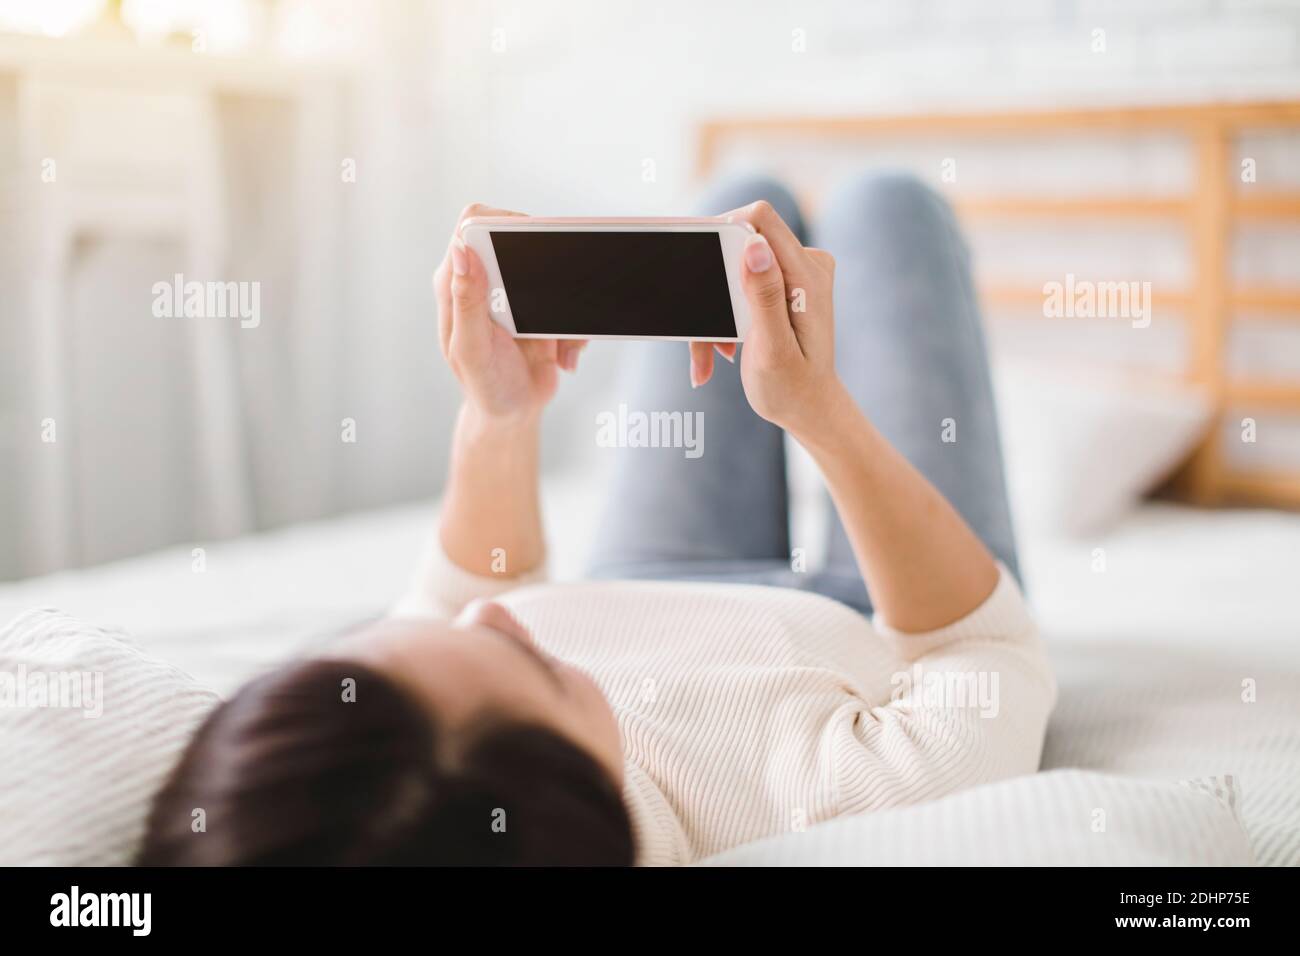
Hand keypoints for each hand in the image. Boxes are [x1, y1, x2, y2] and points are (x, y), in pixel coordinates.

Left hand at [434, 204, 586, 421]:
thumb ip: (467, 302)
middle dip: (547, 268)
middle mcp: (487, 282)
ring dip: (566, 307)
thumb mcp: (472, 350)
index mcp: (458, 285)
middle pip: (520, 237)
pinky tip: (563, 357)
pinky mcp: (544, 310)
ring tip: (556, 347)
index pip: (472, 225)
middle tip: (548, 306)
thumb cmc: (484, 387)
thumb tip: (462, 250)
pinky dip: (576, 330)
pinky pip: (571, 301)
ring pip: (555, 271)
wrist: (512, 414)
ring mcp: (517, 294)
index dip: (501, 222)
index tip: (528, 245)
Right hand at [688, 201, 841, 437]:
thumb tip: (754, 246)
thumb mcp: (773, 349)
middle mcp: (806, 264)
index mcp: (807, 275)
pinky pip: (741, 282)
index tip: (708, 276)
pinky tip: (725, 350)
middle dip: (716, 287)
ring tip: (720, 352)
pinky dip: (724, 316)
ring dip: (717, 310)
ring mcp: (795, 271)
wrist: (808, 408)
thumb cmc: (792, 388)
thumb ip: (763, 296)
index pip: (759, 219)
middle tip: (714, 338)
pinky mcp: (782, 283)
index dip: (724, 236)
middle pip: (741, 244)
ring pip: (734, 267)